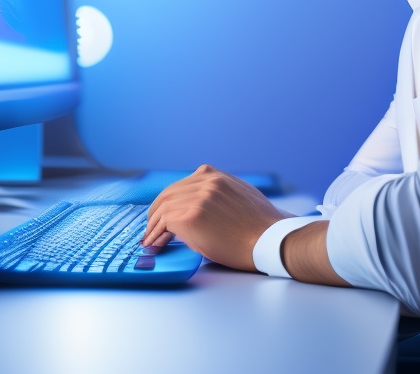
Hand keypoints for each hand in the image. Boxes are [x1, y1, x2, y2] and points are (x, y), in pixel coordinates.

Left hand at [142, 164, 286, 270]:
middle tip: (151, 228)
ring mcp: (197, 197)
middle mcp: (205, 181)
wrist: (269, 239)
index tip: (163, 213)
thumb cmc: (259, 225)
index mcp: (215, 176)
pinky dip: (156, 234)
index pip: (182, 184)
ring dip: (154, 225)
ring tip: (150, 240)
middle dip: (157, 212)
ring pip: (164, 207)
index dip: (169, 200)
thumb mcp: (239, 195)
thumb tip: (201, 206)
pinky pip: (164, 223)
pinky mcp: (190, 216)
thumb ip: (217, 194)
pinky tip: (155, 243)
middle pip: (169, 194)